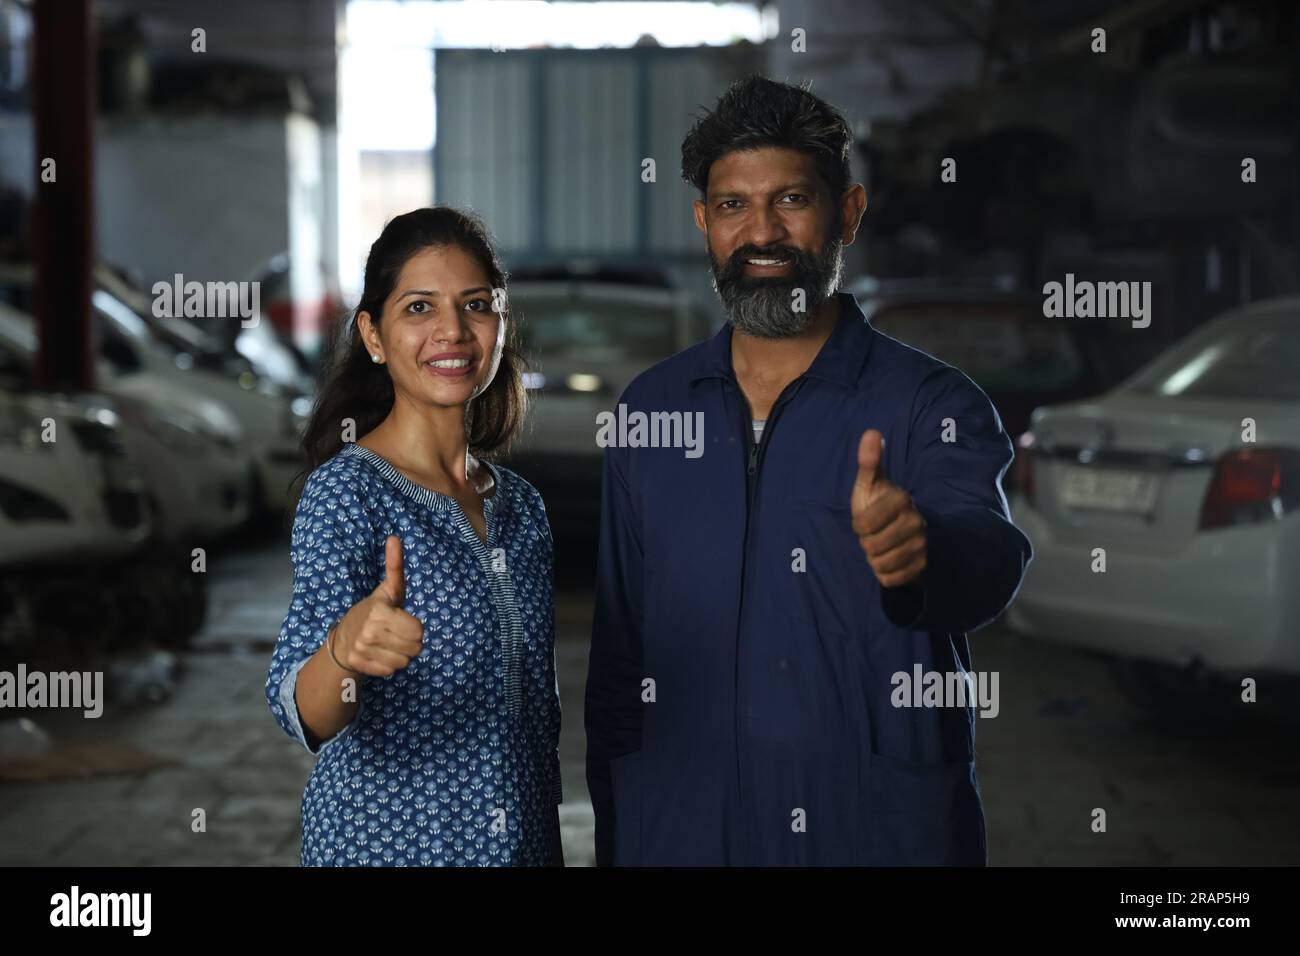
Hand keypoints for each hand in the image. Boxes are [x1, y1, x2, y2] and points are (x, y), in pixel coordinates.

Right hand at [332, 535, 423, 676]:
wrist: (342, 638)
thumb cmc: (374, 610)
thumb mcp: (387, 589)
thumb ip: (395, 566)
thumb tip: (394, 538)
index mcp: (379, 611)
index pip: (418, 631)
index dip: (415, 627)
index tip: (403, 620)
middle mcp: (369, 631)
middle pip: (415, 649)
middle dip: (410, 642)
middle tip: (396, 633)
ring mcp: (362, 649)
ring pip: (404, 662)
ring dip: (401, 654)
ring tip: (388, 643)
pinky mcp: (359, 665)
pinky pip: (390, 671)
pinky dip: (388, 664)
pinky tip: (379, 654)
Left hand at [851, 429, 926, 587]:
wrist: (902, 531)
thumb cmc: (879, 504)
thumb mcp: (870, 484)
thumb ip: (869, 461)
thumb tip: (872, 432)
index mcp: (902, 499)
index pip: (865, 524)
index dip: (859, 525)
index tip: (864, 520)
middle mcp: (916, 522)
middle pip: (872, 546)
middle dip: (867, 544)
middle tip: (875, 535)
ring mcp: (922, 545)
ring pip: (881, 564)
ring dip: (875, 559)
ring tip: (882, 547)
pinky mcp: (923, 566)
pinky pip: (891, 579)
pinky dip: (885, 574)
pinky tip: (891, 561)